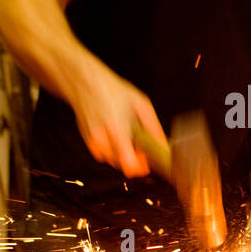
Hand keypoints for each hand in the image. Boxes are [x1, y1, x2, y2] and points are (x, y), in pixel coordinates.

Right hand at [69, 57, 166, 178]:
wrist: (86, 83)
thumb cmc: (113, 91)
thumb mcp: (141, 105)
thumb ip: (153, 128)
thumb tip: (163, 145)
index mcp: (117, 130)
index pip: (128, 164)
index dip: (140, 168)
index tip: (147, 163)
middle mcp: (103, 139)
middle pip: (122, 165)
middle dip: (133, 160)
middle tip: (140, 147)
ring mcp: (93, 142)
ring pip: (112, 161)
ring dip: (122, 155)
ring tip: (127, 137)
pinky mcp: (88, 142)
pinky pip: (103, 154)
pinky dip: (112, 150)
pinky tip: (116, 135)